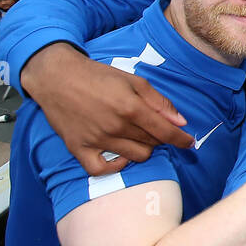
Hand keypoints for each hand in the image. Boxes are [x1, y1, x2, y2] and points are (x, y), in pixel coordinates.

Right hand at [20, 42, 193, 174]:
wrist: (56, 76)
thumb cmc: (96, 76)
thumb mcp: (133, 80)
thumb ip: (159, 102)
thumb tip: (180, 122)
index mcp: (131, 107)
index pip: (165, 132)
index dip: (181, 139)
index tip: (189, 143)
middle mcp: (115, 126)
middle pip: (152, 144)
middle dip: (159, 138)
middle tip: (152, 127)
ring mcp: (96, 139)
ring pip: (135, 157)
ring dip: (142, 149)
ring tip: (135, 136)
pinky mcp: (78, 148)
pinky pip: (101, 170)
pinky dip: (115, 166)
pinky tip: (120, 155)